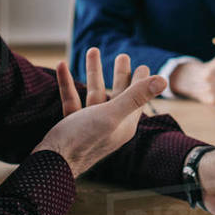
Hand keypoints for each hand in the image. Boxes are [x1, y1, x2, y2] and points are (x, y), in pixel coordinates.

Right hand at [33, 48, 162, 176]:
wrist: (51, 164)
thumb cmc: (82, 140)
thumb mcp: (111, 114)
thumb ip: (136, 97)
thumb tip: (164, 79)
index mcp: (123, 124)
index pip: (137, 99)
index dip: (141, 82)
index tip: (143, 66)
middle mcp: (109, 125)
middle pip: (117, 95)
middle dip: (120, 75)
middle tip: (122, 56)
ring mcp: (90, 125)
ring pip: (93, 93)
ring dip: (93, 72)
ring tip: (92, 50)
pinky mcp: (72, 125)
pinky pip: (72, 99)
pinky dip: (67, 83)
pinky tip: (61, 65)